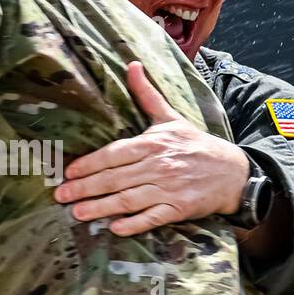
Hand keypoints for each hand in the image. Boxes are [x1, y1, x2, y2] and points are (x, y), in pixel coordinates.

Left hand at [53, 61, 251, 235]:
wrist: (233, 172)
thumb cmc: (196, 145)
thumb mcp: (170, 118)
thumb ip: (147, 95)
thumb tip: (131, 65)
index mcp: (152, 143)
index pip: (113, 154)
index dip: (89, 163)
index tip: (68, 172)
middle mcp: (158, 165)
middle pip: (115, 178)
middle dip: (85, 187)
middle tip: (60, 195)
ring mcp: (168, 188)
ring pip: (128, 199)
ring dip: (102, 207)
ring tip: (78, 213)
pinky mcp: (179, 208)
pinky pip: (153, 217)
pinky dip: (134, 224)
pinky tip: (115, 229)